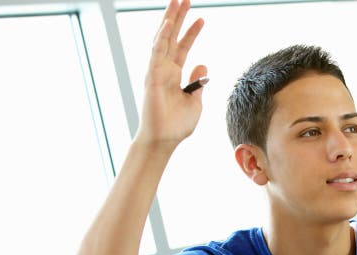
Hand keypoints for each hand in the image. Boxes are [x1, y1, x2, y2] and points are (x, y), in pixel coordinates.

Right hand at [135, 0, 206, 149]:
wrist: (165, 140)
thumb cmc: (177, 125)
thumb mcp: (195, 101)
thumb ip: (198, 82)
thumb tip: (203, 65)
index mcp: (175, 75)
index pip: (183, 47)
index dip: (192, 33)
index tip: (202, 19)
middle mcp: (164, 69)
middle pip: (172, 37)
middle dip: (179, 18)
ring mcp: (157, 71)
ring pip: (163, 39)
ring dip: (171, 19)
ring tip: (178, 1)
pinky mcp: (152, 76)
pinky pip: (157, 52)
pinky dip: (163, 36)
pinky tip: (170, 22)